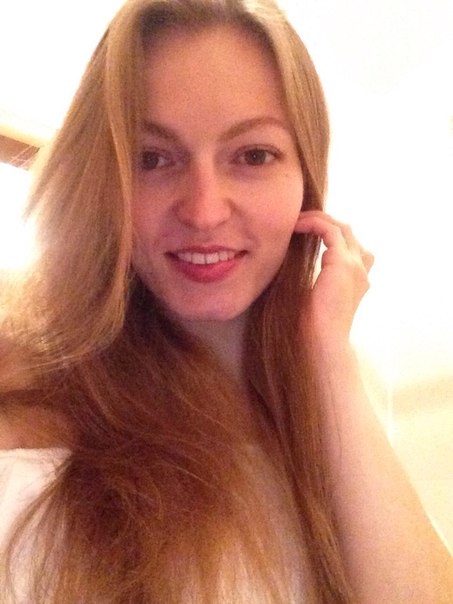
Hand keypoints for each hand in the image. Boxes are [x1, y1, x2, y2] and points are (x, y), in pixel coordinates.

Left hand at [294, 210, 373, 346]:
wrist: (321, 342)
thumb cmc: (312, 326)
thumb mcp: (313, 295)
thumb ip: (312, 277)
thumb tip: (289, 261)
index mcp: (358, 280)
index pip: (350, 246)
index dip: (329, 234)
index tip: (304, 232)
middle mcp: (362, 270)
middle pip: (348, 233)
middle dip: (325, 222)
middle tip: (299, 222)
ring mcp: (355, 266)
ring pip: (342, 227)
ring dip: (318, 219)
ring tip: (296, 221)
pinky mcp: (343, 263)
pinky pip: (329, 230)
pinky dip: (313, 223)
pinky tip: (295, 226)